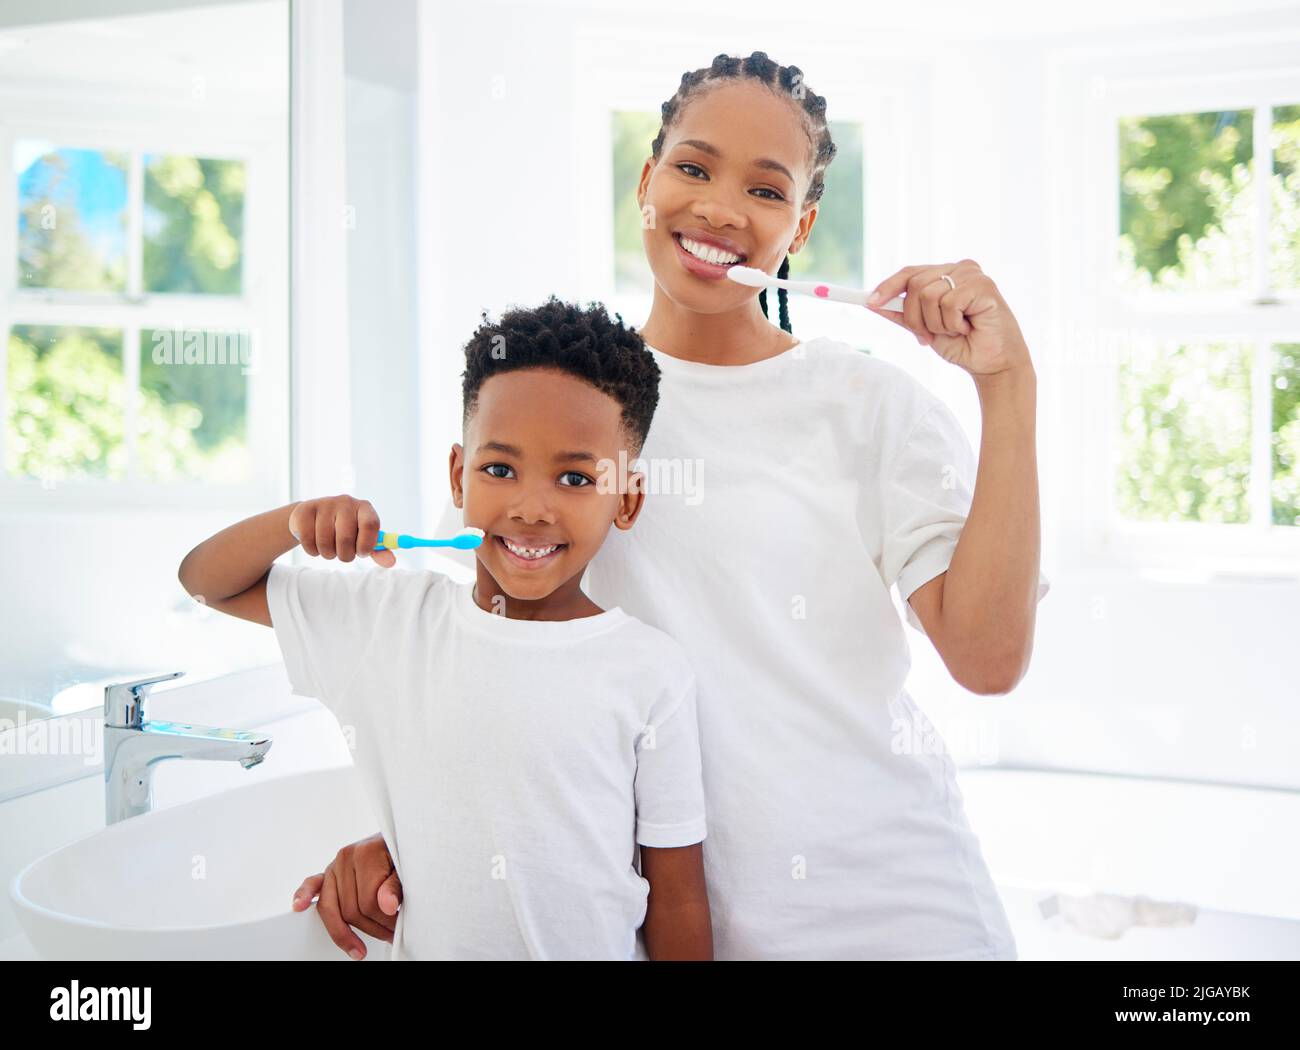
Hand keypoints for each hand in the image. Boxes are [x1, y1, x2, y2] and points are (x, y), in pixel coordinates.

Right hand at [287, 494, 395, 567]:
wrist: (314, 519)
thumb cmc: (345, 531)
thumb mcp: (363, 539)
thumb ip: (378, 551)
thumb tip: (391, 562)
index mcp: (365, 508)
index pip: (371, 525)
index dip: (366, 544)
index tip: (361, 553)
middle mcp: (346, 502)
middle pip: (346, 538)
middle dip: (344, 555)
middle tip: (343, 553)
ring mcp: (324, 503)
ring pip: (325, 542)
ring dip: (327, 554)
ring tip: (328, 548)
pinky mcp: (305, 510)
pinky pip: (308, 540)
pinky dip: (312, 550)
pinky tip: (314, 542)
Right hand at [291, 833, 403, 959]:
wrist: (400, 838)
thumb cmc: (404, 854)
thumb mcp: (408, 869)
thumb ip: (397, 887)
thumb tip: (386, 906)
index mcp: (366, 853)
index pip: (369, 903)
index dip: (385, 921)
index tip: (398, 928)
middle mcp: (345, 857)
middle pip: (350, 909)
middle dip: (372, 929)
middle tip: (390, 935)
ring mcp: (334, 865)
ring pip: (331, 908)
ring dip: (345, 932)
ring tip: (359, 948)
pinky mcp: (327, 873)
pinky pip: (312, 885)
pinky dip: (304, 896)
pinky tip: (300, 906)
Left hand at [865, 259, 1032, 378]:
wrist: (991, 364)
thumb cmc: (963, 345)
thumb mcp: (924, 329)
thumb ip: (903, 315)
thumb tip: (872, 304)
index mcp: (944, 275)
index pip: (909, 273)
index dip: (887, 287)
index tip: (869, 303)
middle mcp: (958, 269)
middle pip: (915, 284)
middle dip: (915, 317)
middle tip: (928, 337)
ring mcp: (972, 274)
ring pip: (929, 294)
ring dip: (936, 324)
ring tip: (955, 331)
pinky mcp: (983, 285)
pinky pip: (948, 303)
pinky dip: (952, 324)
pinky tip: (967, 329)